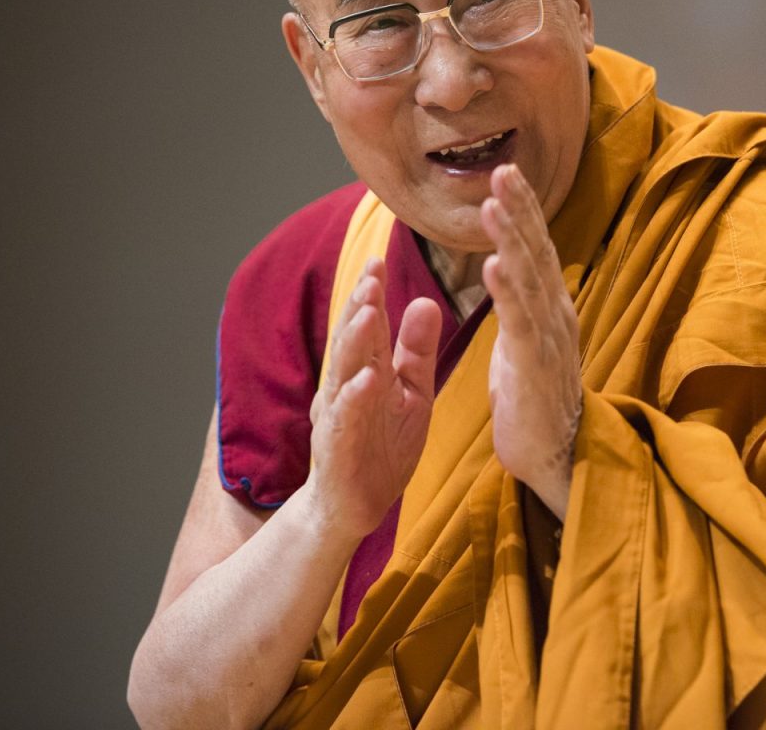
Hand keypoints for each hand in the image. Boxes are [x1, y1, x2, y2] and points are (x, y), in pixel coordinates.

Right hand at [306, 258, 441, 541]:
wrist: (354, 505)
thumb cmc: (381, 444)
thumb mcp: (410, 392)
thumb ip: (415, 351)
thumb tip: (426, 300)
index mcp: (365, 370)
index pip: (366, 324)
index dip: (370, 292)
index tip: (378, 260)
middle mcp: (346, 386)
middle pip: (352, 340)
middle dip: (360, 305)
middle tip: (371, 273)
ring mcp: (339, 416)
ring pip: (344, 372)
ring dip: (355, 341)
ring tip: (370, 310)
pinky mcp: (340, 448)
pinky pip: (347, 420)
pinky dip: (355, 399)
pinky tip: (367, 379)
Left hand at [481, 163, 582, 519]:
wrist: (557, 457)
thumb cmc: (535, 401)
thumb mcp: (526, 343)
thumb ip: (523, 306)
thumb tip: (514, 268)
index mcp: (549, 308)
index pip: (535, 250)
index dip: (522, 211)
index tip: (506, 172)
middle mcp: (556, 316)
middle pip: (536, 253)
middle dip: (519, 209)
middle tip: (502, 168)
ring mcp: (549, 340)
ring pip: (529, 279)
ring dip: (511, 239)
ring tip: (493, 203)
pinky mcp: (536, 368)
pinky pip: (520, 323)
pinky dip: (507, 292)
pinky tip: (493, 265)